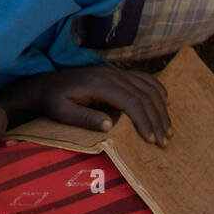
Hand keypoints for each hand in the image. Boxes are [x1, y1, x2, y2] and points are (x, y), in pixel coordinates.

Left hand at [31, 66, 170, 145]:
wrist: (45, 84)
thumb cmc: (53, 101)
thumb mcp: (63, 112)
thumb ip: (85, 118)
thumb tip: (110, 126)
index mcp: (99, 84)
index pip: (131, 102)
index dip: (144, 121)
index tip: (152, 140)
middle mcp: (110, 75)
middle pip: (144, 95)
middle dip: (157, 119)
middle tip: (164, 141)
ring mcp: (114, 72)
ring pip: (147, 87)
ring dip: (160, 108)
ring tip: (167, 130)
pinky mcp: (116, 74)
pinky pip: (143, 78)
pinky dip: (157, 89)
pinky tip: (164, 103)